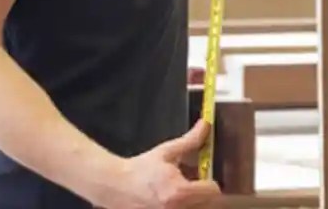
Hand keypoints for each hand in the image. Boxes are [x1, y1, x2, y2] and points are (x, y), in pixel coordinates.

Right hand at [94, 121, 221, 208]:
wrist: (114, 185)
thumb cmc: (140, 169)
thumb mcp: (166, 152)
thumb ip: (190, 140)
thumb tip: (205, 125)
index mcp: (180, 192)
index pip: (213, 191)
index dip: (212, 182)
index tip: (205, 176)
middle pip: (208, 205)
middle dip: (206, 194)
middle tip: (198, 184)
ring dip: (196, 201)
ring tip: (186, 191)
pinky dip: (185, 206)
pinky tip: (174, 198)